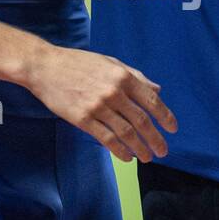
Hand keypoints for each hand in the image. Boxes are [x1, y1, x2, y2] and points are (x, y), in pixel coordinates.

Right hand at [25, 45, 176, 162]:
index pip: (151, 101)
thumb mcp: (111, 62)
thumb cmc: (79, 63)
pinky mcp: (82, 119)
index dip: (165, 117)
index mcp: (123, 77)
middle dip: (155, 139)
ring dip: (139, 148)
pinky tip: (127, 156)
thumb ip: (135, 76)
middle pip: (141, 121)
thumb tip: (157, 90)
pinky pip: (106, 138)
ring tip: (146, 157)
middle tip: (163, 151)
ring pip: (126, 133)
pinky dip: (119, 150)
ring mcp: (97, 107)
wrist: (45, 67)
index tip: (173, 129)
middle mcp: (113, 92)